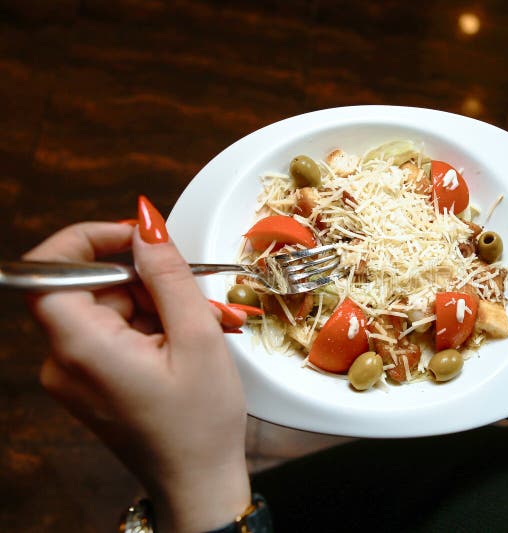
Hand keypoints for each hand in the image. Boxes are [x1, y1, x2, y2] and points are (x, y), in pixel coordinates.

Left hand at [25, 197, 250, 531]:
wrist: (196, 481)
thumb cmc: (200, 423)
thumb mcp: (198, 338)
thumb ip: (168, 275)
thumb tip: (145, 223)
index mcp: (82, 348)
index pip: (49, 270)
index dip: (88, 240)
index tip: (133, 236)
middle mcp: (63, 360)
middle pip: (86, 285)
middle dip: (139, 277)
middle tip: (189, 292)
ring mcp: (72, 372)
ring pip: (102, 306)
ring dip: (150, 303)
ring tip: (195, 327)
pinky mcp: (87, 379)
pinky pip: (108, 330)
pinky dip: (144, 324)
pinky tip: (180, 342)